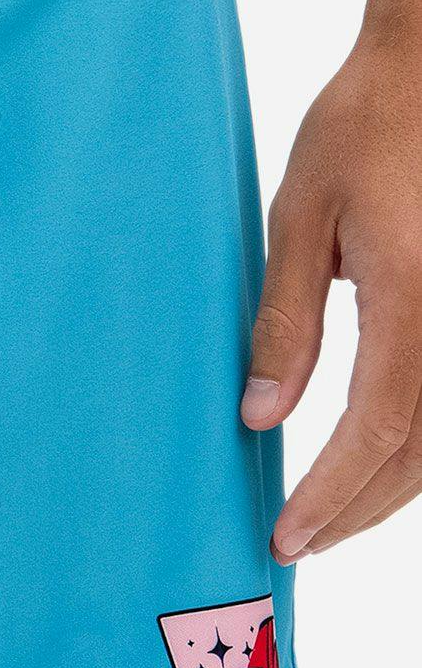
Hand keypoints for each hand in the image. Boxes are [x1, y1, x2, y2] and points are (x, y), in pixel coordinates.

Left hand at [242, 14, 421, 561]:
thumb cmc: (367, 124)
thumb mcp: (302, 217)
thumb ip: (284, 323)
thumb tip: (261, 416)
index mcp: (415, 304)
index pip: (375, 433)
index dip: (331, 496)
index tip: (287, 538)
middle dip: (361, 509)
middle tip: (302, 543)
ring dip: (395, 486)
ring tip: (334, 515)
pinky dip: (421, 443)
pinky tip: (383, 457)